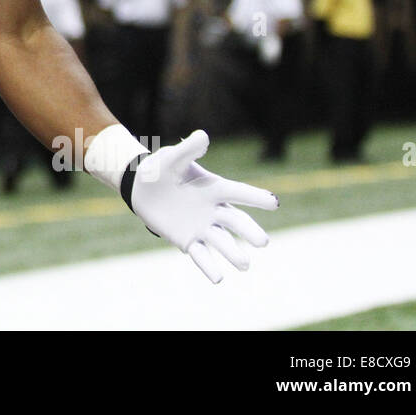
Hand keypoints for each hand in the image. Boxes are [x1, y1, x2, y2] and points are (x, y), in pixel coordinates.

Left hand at [130, 130, 278, 282]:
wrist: (141, 187)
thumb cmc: (160, 168)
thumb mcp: (171, 157)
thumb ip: (187, 149)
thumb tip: (202, 135)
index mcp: (214, 188)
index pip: (238, 193)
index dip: (255, 196)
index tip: (274, 202)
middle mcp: (213, 210)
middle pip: (236, 222)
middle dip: (249, 232)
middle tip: (263, 242)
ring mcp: (203, 227)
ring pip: (222, 242)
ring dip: (233, 253)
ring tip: (244, 264)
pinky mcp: (188, 241)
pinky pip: (202, 255)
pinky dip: (209, 267)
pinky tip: (218, 279)